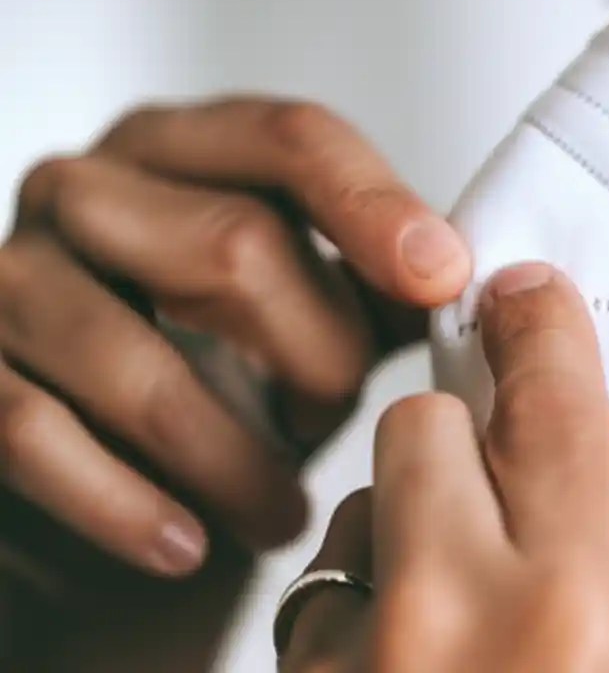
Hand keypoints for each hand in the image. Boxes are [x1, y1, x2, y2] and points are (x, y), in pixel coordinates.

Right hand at [0, 97, 469, 585]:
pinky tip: (188, 543)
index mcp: (192, 151)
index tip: (442, 278)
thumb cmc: (223, 370)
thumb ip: (389, 285)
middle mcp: (93, 190)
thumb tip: (485, 288)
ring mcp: (15, 275)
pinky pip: (35, 433)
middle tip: (339, 415)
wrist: (109, 461)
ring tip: (281, 510)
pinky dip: (126, 503)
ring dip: (231, 456)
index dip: (376, 209)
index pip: (294, 141)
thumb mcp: (316, 310)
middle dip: (315, 353)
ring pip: (136, 355)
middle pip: (234, 245)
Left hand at [277, 264, 608, 672]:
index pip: (551, 410)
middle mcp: (443, 619)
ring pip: (356, 515)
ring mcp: (345, 659)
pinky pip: (316, 605)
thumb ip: (607, 568)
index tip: (532, 306)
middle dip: (457, 442)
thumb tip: (579, 488)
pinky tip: (404, 671)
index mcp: (568, 611)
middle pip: (422, 426)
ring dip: (403, 543)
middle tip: (501, 513)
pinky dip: (358, 623)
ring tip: (458, 633)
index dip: (541, 338)